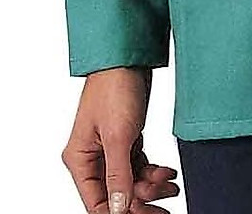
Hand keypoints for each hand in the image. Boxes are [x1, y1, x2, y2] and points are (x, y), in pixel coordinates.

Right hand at [61, 66, 180, 211]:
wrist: (128, 55)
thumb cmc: (115, 87)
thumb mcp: (118, 135)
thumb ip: (119, 174)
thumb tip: (118, 209)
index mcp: (80, 159)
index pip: (96, 203)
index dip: (121, 213)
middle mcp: (92, 157)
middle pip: (115, 195)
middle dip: (141, 200)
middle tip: (165, 205)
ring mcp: (109, 148)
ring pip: (130, 181)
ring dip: (151, 186)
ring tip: (171, 184)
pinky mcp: (125, 138)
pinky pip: (138, 166)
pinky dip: (153, 171)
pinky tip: (167, 172)